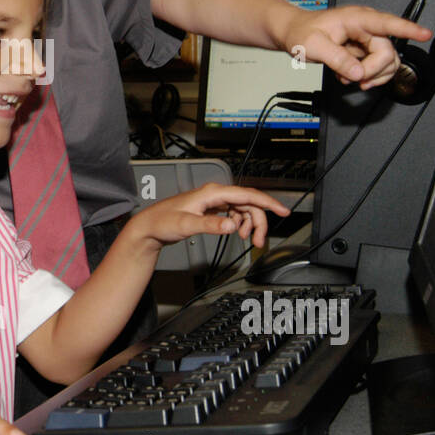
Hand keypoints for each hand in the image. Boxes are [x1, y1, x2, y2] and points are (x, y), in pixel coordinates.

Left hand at [127, 183, 290, 251]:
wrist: (151, 225)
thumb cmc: (164, 221)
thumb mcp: (187, 225)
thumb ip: (211, 225)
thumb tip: (232, 224)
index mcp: (213, 193)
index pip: (247, 194)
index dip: (268, 202)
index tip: (283, 211)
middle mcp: (216, 194)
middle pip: (249, 204)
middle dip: (259, 222)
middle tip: (259, 241)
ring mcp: (215, 201)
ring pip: (243, 209)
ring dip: (250, 224)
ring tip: (248, 240)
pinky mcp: (213, 209)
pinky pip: (235, 213)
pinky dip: (241, 224)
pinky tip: (238, 233)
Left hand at [281, 5, 431, 89]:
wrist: (294, 33)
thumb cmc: (302, 32)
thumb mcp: (314, 45)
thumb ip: (337, 59)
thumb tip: (358, 73)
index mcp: (357, 18)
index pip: (387, 23)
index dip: (408, 29)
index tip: (425, 34)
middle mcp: (366, 27)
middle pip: (387, 52)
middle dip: (372, 70)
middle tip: (353, 77)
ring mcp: (367, 40)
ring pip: (387, 62)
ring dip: (372, 75)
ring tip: (350, 77)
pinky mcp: (365, 51)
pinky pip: (377, 68)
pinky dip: (367, 77)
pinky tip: (350, 76)